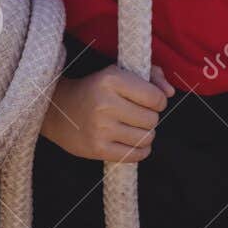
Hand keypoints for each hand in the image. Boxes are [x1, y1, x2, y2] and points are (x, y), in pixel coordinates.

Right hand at [41, 63, 174, 161]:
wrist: (57, 110)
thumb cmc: (95, 89)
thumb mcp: (119, 72)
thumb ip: (151, 75)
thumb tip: (170, 93)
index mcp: (111, 80)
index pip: (156, 98)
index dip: (158, 101)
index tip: (149, 101)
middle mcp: (105, 104)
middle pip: (152, 119)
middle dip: (149, 118)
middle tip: (136, 115)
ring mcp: (101, 128)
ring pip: (146, 138)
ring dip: (145, 134)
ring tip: (133, 128)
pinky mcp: (97, 149)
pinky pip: (135, 155)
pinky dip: (140, 151)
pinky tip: (132, 142)